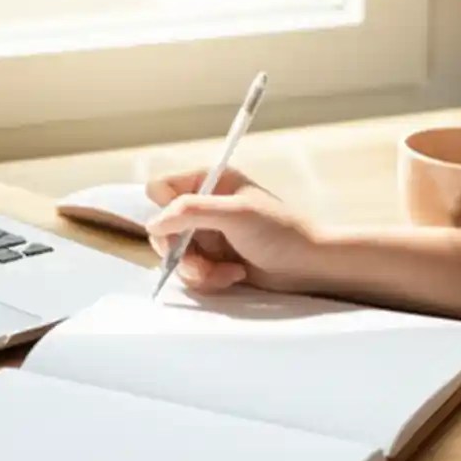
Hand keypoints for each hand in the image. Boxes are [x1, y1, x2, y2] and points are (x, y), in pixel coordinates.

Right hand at [145, 168, 318, 293]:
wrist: (309, 266)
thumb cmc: (280, 232)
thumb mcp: (235, 214)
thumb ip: (191, 212)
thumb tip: (152, 224)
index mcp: (209, 181)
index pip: (160, 189)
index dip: (166, 210)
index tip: (183, 227)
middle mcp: (204, 206)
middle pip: (162, 228)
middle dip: (181, 250)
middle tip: (201, 261)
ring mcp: (206, 235)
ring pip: (174, 255)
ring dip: (198, 269)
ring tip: (227, 272)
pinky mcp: (212, 260)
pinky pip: (190, 272)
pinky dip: (209, 278)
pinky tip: (234, 275)